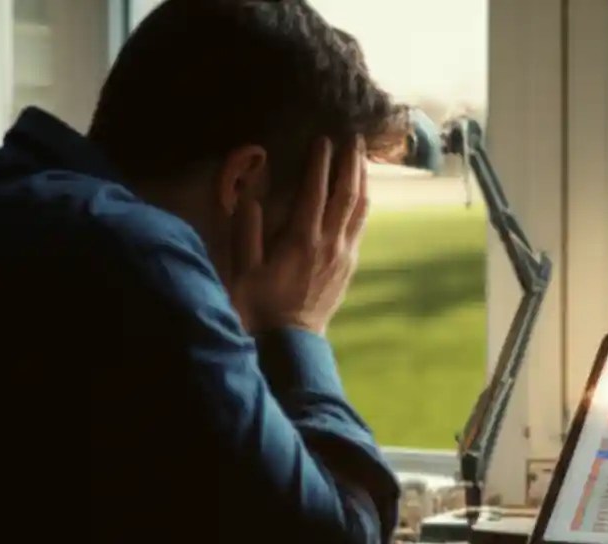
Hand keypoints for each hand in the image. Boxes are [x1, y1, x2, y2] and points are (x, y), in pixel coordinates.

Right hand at [226, 136, 368, 334]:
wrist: (290, 341)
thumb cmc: (260, 305)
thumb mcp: (243, 269)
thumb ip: (246, 229)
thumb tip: (250, 194)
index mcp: (302, 240)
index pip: (316, 191)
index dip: (321, 163)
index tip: (324, 139)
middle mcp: (329, 243)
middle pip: (347, 194)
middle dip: (351, 163)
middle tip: (355, 138)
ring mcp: (343, 254)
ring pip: (360, 209)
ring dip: (363, 180)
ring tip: (363, 157)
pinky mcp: (349, 265)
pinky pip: (360, 226)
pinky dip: (363, 204)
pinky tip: (362, 194)